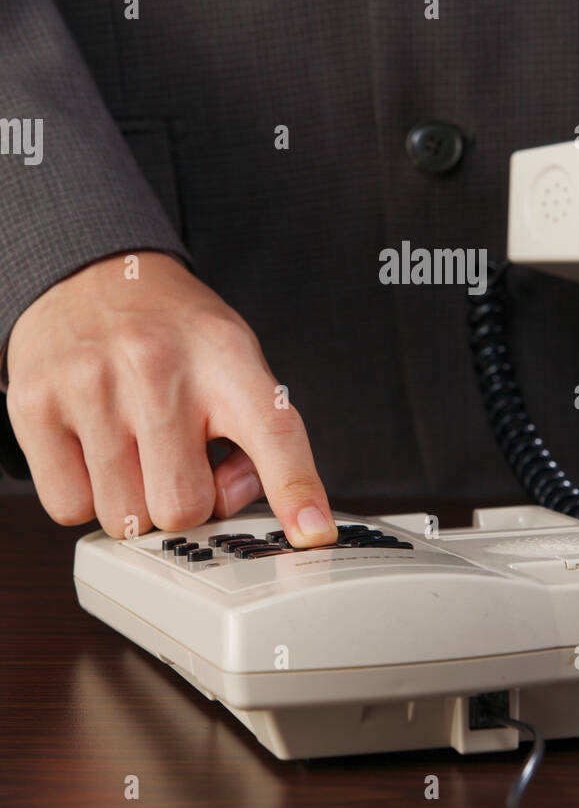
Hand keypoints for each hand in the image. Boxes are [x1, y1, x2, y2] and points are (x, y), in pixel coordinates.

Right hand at [6, 252, 336, 545]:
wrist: (92, 274)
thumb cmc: (172, 330)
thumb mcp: (233, 356)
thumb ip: (252, 429)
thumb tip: (237, 502)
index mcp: (224, 354)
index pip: (272, 430)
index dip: (295, 490)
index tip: (313, 534)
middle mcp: (158, 367)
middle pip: (184, 507)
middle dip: (186, 501)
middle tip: (178, 459)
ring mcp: (91, 385)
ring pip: (125, 516)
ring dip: (134, 499)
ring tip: (135, 447)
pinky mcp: (36, 404)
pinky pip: (70, 508)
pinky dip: (86, 496)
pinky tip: (95, 450)